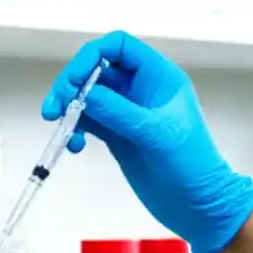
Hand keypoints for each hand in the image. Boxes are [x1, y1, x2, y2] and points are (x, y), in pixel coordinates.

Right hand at [44, 31, 252, 252]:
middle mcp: (141, 89)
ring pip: (88, 97)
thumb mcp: (156, 135)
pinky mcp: (117, 136)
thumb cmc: (191, 165)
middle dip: (72, 85)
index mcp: (158, 77)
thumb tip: (85, 94)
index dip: (92, 56)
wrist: (197, 204)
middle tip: (55, 109)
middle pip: (96, 70)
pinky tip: (75, 146)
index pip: (119, 47)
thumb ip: (120, 112)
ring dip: (68, 107)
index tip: (74, 80)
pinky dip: (76, 129)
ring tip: (58, 125)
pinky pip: (88, 122)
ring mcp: (127, 113)